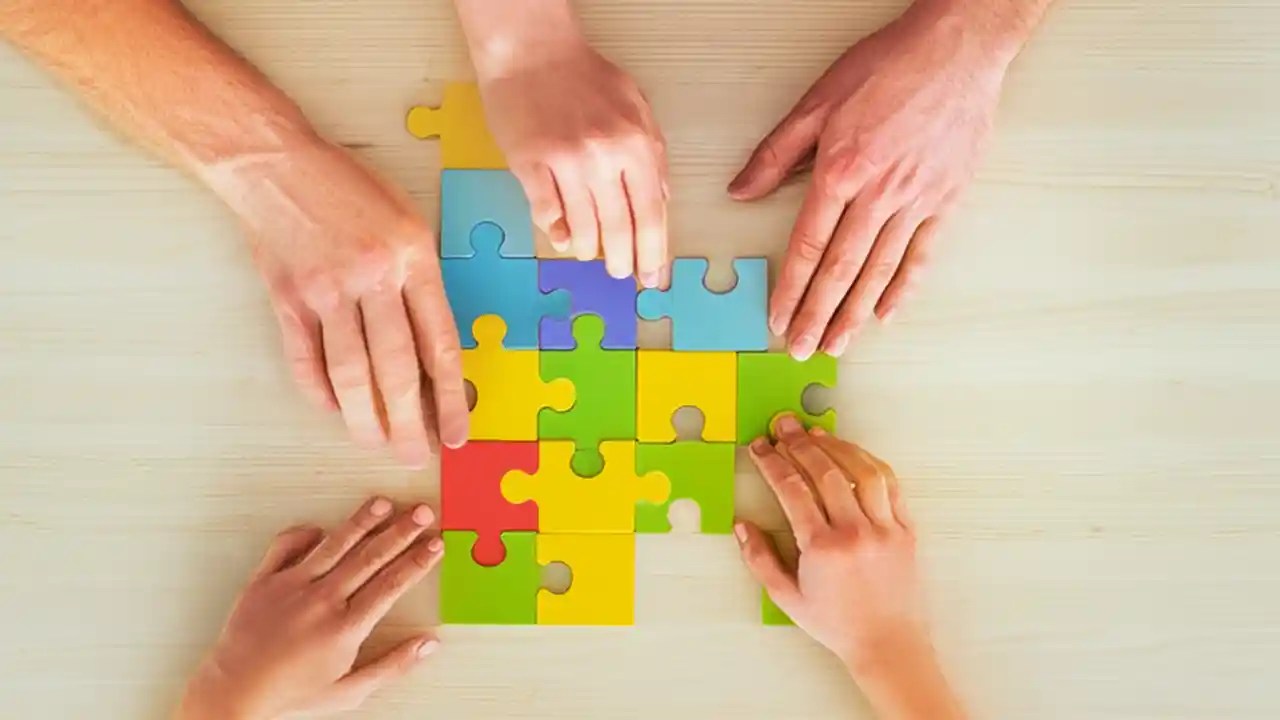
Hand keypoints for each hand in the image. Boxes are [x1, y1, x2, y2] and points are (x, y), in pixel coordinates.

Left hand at [176, 498, 444, 719]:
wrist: (233, 695)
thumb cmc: (290, 696)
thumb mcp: (348, 692)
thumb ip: (392, 666)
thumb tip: (428, 645)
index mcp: (344, 628)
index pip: (391, 584)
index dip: (417, 561)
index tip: (435, 544)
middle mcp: (320, 601)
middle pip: (371, 556)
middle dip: (402, 531)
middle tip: (422, 512)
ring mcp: (290, 586)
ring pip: (335, 544)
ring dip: (362, 521)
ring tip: (383, 503)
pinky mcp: (264, 581)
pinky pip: (286, 545)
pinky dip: (304, 533)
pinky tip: (322, 527)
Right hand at [227, 138, 467, 464]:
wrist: (276, 163)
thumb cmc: (351, 190)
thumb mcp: (408, 222)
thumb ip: (424, 280)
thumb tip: (436, 351)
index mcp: (414, 257)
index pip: (439, 343)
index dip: (450, 397)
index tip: (457, 434)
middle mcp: (373, 276)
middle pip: (396, 368)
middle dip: (410, 423)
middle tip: (418, 457)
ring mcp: (326, 290)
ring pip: (351, 373)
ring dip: (366, 419)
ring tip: (379, 445)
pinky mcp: (287, 297)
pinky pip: (306, 359)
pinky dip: (320, 391)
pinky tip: (335, 410)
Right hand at [476, 39, 669, 285]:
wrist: (532, 51)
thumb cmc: (585, 77)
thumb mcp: (636, 107)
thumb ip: (652, 154)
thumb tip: (661, 200)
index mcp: (635, 145)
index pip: (651, 214)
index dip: (654, 253)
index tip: (653, 277)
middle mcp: (603, 157)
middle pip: (619, 228)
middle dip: (623, 260)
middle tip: (622, 274)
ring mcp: (564, 162)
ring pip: (581, 228)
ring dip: (588, 248)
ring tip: (590, 252)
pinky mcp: (529, 164)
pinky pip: (545, 213)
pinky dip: (555, 231)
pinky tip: (561, 235)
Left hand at [730, 1, 1024, 357]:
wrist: (958, 47)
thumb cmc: (888, 65)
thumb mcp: (818, 101)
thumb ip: (776, 153)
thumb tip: (740, 191)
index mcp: (840, 170)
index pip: (808, 246)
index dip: (791, 289)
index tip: (778, 318)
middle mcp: (878, 193)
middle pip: (841, 269)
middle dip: (818, 315)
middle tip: (803, 349)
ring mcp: (916, 200)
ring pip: (879, 270)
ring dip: (855, 313)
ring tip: (838, 343)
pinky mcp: (947, 199)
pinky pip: (922, 254)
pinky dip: (904, 287)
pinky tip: (887, 313)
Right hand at [736, 415, 965, 718]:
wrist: (888, 644)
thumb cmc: (836, 624)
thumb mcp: (787, 598)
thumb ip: (760, 560)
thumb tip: (741, 526)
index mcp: (822, 548)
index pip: (792, 490)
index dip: (772, 463)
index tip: (760, 448)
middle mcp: (855, 532)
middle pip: (825, 472)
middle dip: (800, 444)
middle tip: (783, 426)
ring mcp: (884, 528)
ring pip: (861, 471)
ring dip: (836, 446)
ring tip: (815, 434)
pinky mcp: (905, 529)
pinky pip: (890, 484)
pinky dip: (870, 462)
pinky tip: (853, 453)